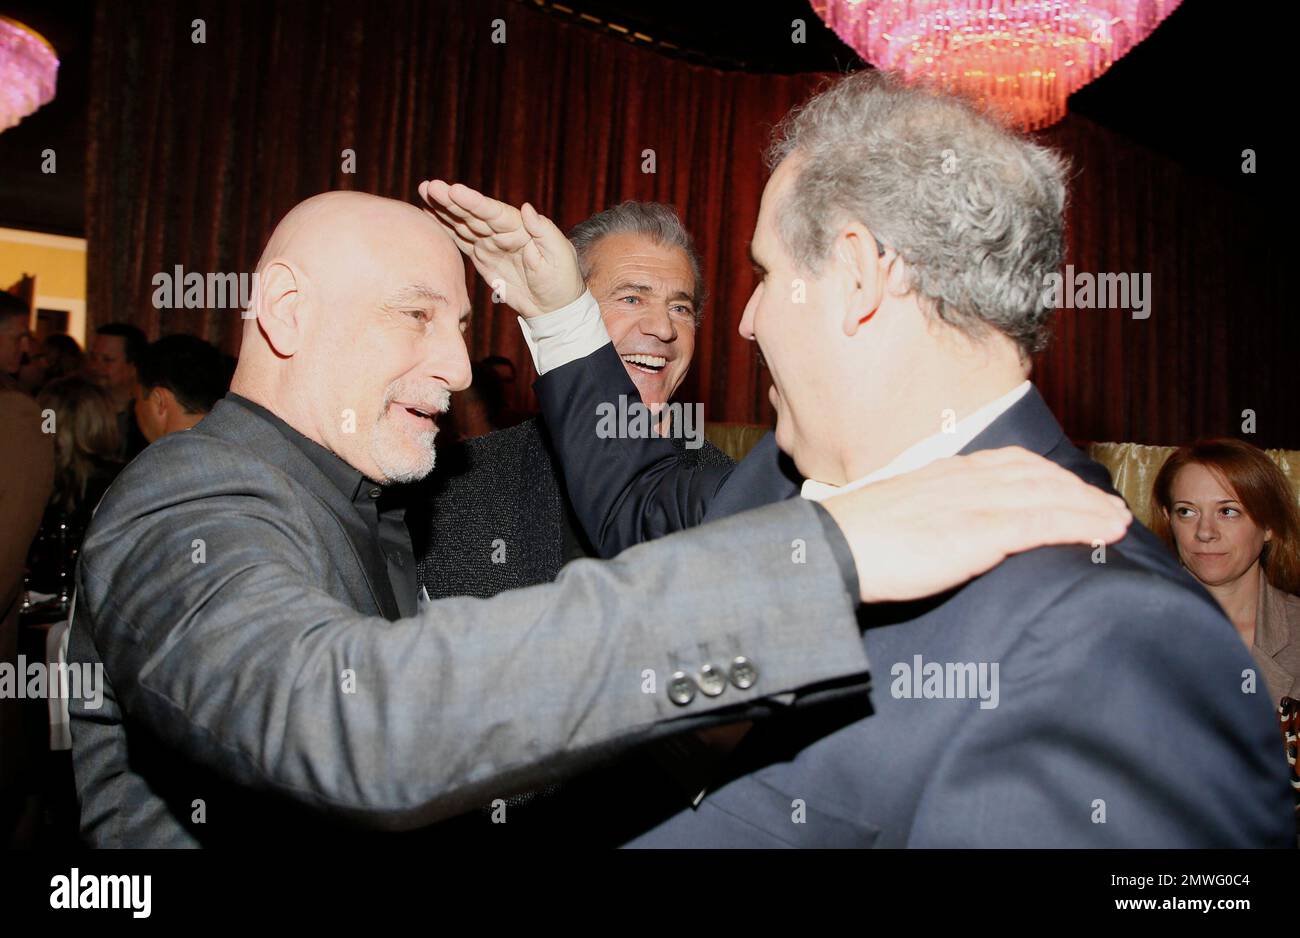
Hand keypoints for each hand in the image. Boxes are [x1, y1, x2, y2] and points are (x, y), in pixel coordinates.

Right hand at [418, 180, 583, 317]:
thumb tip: (527, 208)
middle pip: (472, 213)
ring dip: (442, 209)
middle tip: (428, 187)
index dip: (472, 201)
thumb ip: (544, 231)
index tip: (453, 190)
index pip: (492, 211)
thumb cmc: (562, 280)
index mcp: (519, 227)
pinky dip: (445, 227)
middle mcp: (502, 231)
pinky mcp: (481, 257)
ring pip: (462, 223)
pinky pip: (460, 239)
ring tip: (423, 192)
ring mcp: (490, 243)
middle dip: (450, 200)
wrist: (553, 306)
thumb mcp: (560, 255)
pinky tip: (429, 214)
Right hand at [820, 446, 1132, 603]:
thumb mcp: (891, 514)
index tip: (1070, 489)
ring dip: (1089, 508)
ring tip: (1117, 523)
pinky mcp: (979, 532)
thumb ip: (922, 514)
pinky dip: (1079, 525)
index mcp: (942, 474)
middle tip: (1108, 508)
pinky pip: (1042, 522)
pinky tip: (1102, 534)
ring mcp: (974, 503)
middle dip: (1078, 491)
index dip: (1047, 475)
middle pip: (1037, 476)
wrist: (829, 548)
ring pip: (1049, 495)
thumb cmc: (848, 540)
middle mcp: (964, 479)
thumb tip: (932, 529)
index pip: (1008, 463)